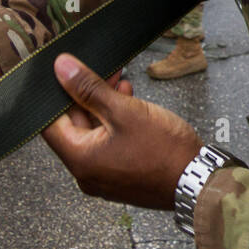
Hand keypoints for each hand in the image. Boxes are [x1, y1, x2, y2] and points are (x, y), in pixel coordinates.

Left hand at [42, 54, 202, 209]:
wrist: (198, 180)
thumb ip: (90, 89)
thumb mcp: (125, 111)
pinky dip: (115, 125)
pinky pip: (109, 146)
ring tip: (121, 83)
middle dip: (86, 97)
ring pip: (94, 135)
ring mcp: (104, 177)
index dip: (56, 94)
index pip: (49, 123)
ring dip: (103, 108)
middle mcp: (86, 173)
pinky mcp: (122, 176)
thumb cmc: (164, 150)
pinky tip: (130, 105)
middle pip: (74, 128)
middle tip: (103, 71)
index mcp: (79, 159)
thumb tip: (62, 68)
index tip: (66, 73)